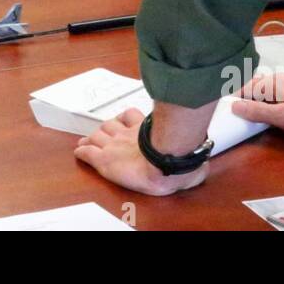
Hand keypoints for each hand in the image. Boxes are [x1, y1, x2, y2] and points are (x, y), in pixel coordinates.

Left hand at [73, 108, 208, 196]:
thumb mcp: (185, 157)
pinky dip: (82, 151)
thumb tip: (204, 166)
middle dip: (105, 128)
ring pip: (96, 136)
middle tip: (101, 133)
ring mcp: (113, 146)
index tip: (121, 121)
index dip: (124, 119)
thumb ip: (192, 158)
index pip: (129, 116)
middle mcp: (126, 134)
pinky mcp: (103, 160)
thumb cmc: (176, 160)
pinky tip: (79, 152)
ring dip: (91, 138)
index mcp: (143, 130)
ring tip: (86, 141)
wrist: (164, 166)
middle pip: (109, 124)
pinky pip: (87, 152)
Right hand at [228, 73, 283, 139]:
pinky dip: (267, 111)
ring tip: (246, 123)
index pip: (243, 89)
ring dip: (255, 109)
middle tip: (232, 121)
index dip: (232, 101)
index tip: (221, 115)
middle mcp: (279, 83)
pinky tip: (267, 123)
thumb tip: (234, 107)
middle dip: (242, 104)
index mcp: (274, 82)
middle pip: (252, 92)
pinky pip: (274, 103)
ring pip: (263, 97)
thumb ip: (258, 111)